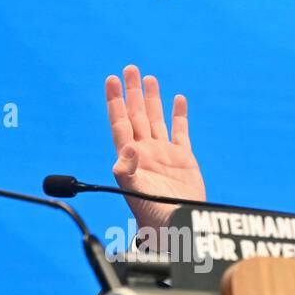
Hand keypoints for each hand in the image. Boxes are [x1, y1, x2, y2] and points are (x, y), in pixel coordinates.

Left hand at [105, 64, 204, 234]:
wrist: (172, 226)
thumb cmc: (150, 213)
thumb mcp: (134, 191)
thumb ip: (127, 170)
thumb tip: (127, 148)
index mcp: (130, 156)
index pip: (120, 122)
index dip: (115, 101)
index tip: (111, 80)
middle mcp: (144, 151)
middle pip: (136, 114)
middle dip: (132, 92)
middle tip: (129, 68)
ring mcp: (163, 153)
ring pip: (155, 119)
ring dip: (152, 99)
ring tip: (148, 78)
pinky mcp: (182, 158)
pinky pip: (179, 131)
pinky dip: (178, 116)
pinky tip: (178, 100)